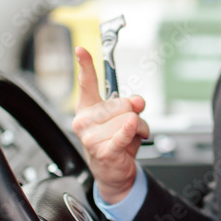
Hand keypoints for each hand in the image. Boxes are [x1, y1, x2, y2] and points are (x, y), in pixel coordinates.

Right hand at [71, 46, 149, 202]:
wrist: (113, 171)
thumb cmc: (117, 141)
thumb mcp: (127, 117)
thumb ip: (132, 104)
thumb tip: (138, 101)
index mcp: (87, 108)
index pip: (86, 82)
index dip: (85, 64)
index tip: (81, 49)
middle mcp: (84, 121)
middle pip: (122, 104)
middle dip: (135, 115)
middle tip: (129, 127)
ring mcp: (90, 137)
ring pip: (129, 120)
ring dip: (139, 130)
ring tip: (129, 139)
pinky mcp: (102, 151)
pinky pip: (122, 135)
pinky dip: (129, 132)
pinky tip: (131, 130)